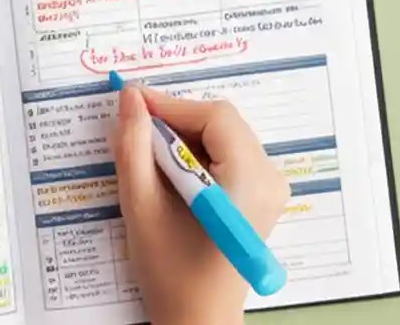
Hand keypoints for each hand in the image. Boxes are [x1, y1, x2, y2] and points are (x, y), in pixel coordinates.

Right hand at [110, 86, 289, 324]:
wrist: (197, 319)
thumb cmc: (170, 271)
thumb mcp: (142, 207)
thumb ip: (133, 147)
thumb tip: (130, 97)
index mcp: (249, 182)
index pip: (214, 117)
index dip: (170, 105)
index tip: (130, 103)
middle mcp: (270, 179)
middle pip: (221, 123)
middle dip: (175, 121)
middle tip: (133, 130)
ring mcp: (269, 188)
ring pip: (222, 136)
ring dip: (182, 138)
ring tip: (146, 156)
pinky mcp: (260, 196)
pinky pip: (227, 155)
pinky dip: (195, 154)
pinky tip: (167, 173)